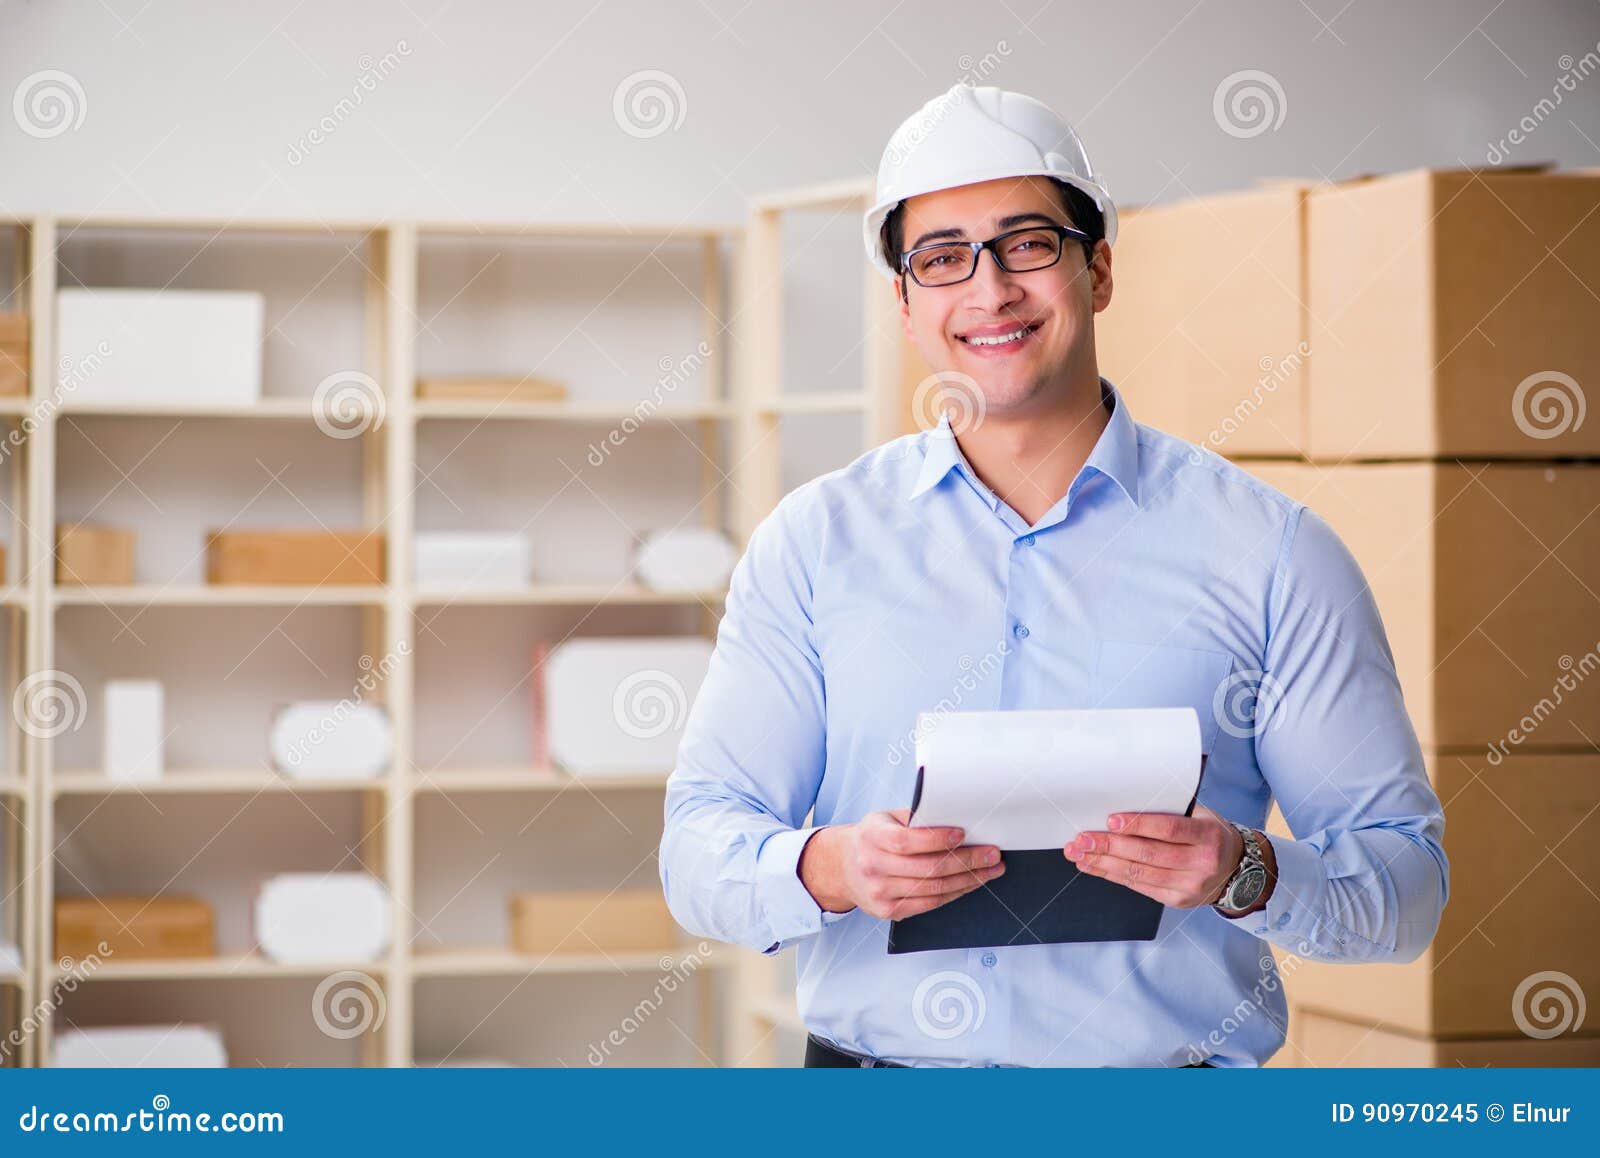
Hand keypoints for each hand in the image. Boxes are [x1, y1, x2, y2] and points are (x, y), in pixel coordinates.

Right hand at [798, 808, 1004, 919]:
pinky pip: (930, 904)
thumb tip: (957, 816)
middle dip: (966, 861)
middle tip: (991, 854)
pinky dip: (954, 893)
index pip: (906, 841)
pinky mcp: (889, 911)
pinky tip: (970, 883)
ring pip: (933, 889)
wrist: (843, 867)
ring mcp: (880, 892)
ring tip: (990, 870)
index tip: (963, 834)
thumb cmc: (872, 838)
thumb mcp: (886, 819)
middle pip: (927, 868)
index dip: (937, 839)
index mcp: (872, 837)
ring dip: (968, 880)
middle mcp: (873, 866)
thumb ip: (916, 819)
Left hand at [1063, 803, 1266, 910]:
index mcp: (1209, 836)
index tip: (1111, 820)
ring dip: (1103, 864)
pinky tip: (1092, 866)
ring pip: (1138, 875)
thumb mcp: (1201, 816)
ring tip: (1078, 853)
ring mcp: (1189, 886)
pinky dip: (1112, 875)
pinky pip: (1138, 887)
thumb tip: (1124, 798)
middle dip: (1109, 847)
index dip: (1139, 825)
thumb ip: (1170, 809)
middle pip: (1148, 855)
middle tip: (1082, 839)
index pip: (1170, 830)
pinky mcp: (1176, 901)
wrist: (1236, 870)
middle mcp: (1201, 864)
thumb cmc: (1210, 834)